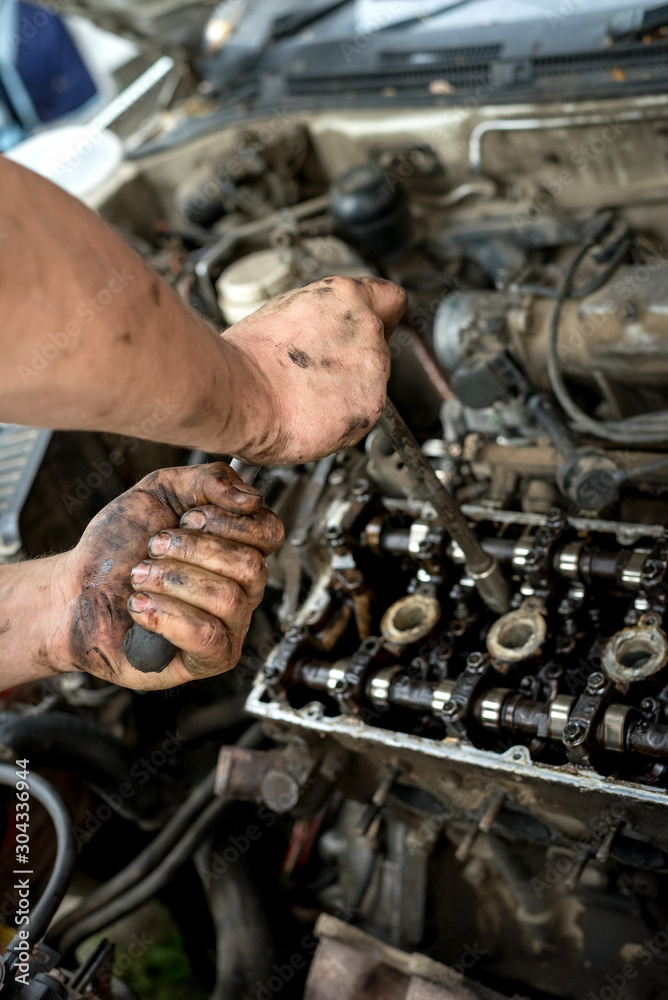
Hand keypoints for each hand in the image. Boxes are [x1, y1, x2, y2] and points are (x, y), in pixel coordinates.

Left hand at [56, 463, 283, 690]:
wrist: (74, 591)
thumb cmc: (116, 547)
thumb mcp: (158, 492)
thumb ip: (208, 480)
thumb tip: (250, 498)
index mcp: (236, 548)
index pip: (270, 533)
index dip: (229, 522)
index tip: (187, 518)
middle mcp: (241, 587)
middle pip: (251, 566)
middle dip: (192, 551)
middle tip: (154, 547)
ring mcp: (229, 625)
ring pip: (228, 599)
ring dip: (172, 581)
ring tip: (140, 578)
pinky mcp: (209, 659)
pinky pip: (207, 636)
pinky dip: (167, 615)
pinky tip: (141, 608)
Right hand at [222, 275, 406, 464]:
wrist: (238, 393)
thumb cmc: (246, 358)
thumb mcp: (285, 314)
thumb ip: (319, 320)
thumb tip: (322, 335)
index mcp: (343, 297)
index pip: (390, 299)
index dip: (382, 318)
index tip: (376, 329)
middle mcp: (366, 328)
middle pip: (378, 349)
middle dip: (354, 365)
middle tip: (320, 378)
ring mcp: (373, 368)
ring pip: (373, 385)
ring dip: (349, 394)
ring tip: (310, 398)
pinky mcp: (372, 405)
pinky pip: (365, 415)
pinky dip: (346, 420)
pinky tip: (316, 415)